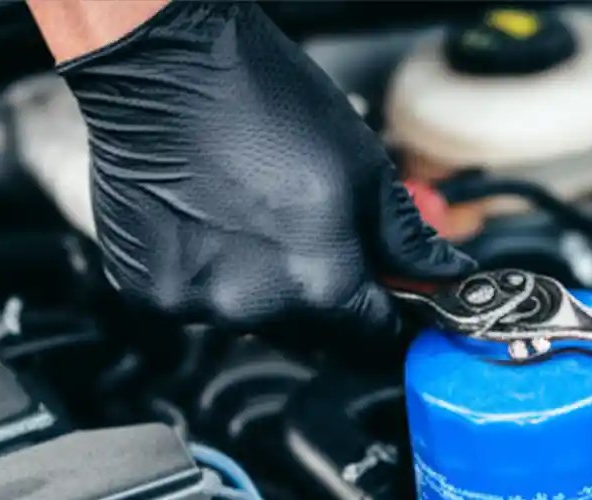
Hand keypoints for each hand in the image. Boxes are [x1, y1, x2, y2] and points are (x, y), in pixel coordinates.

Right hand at [57, 3, 472, 338]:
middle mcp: (254, 307)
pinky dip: (214, 276)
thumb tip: (440, 273)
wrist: (161, 68)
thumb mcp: (362, 166)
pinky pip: (199, 303)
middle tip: (324, 245)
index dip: (391, 319)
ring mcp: (196, 304)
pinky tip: (215, 226)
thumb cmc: (259, 101)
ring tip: (262, 222)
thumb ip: (405, 240)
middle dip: (332, 305)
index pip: (376, 340)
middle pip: (317, 338)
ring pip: (256, 322)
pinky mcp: (151, 292)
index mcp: (320, 282)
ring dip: (270, 291)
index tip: (392, 302)